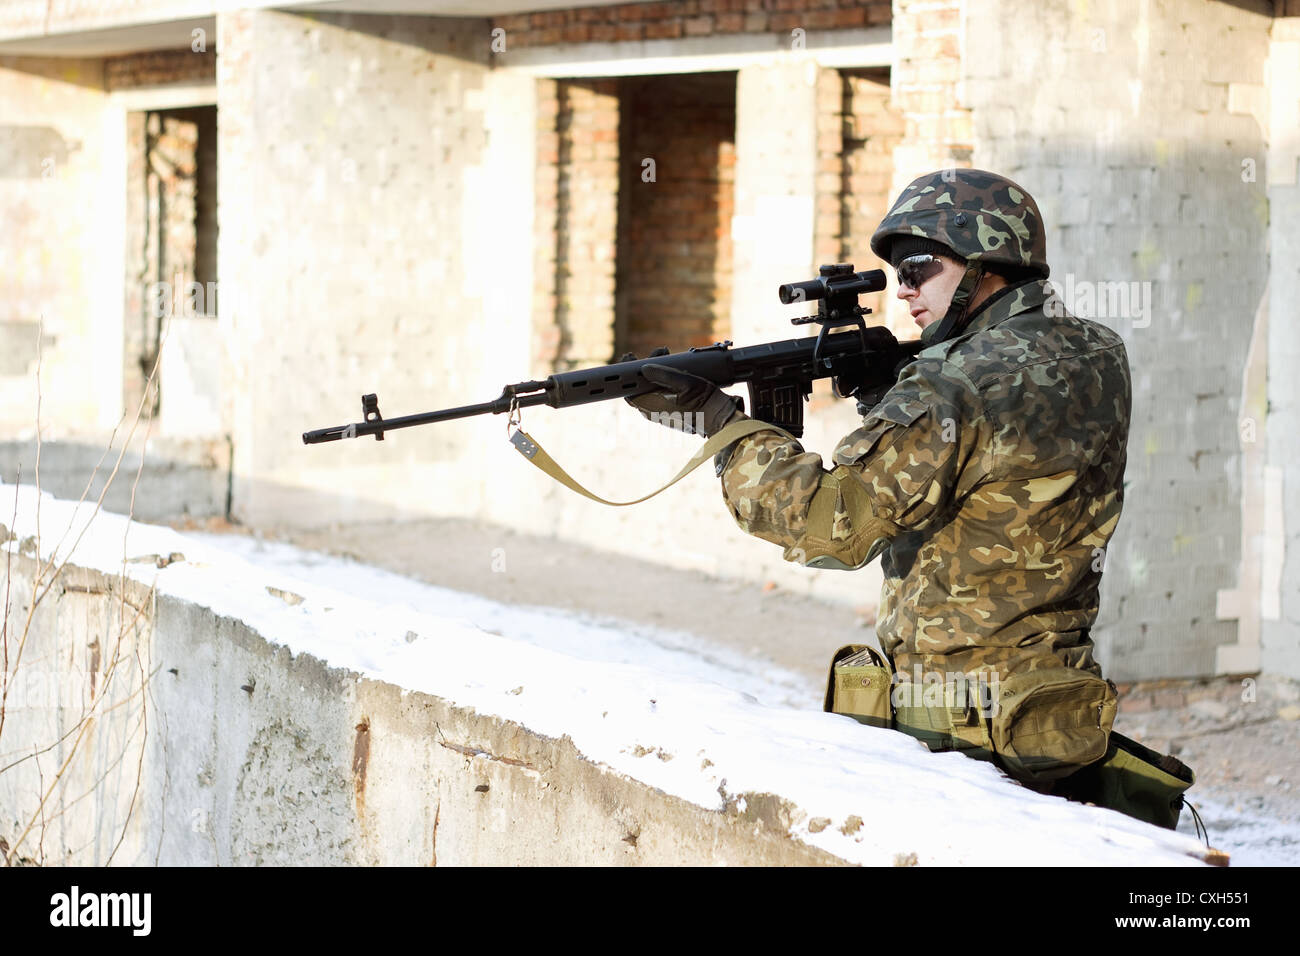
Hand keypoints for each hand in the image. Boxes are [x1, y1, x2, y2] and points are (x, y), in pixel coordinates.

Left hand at [622, 356, 743, 436]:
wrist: (718, 418)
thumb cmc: (702, 401)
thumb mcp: (684, 383)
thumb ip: (663, 375)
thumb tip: (644, 368)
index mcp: (651, 405)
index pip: (629, 392)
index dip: (626, 375)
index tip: (629, 357)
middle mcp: (652, 410)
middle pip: (641, 386)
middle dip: (647, 366)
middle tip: (659, 351)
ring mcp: (661, 412)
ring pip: (651, 388)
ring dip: (657, 371)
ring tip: (668, 355)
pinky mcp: (670, 411)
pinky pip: (660, 393)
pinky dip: (663, 380)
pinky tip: (674, 370)